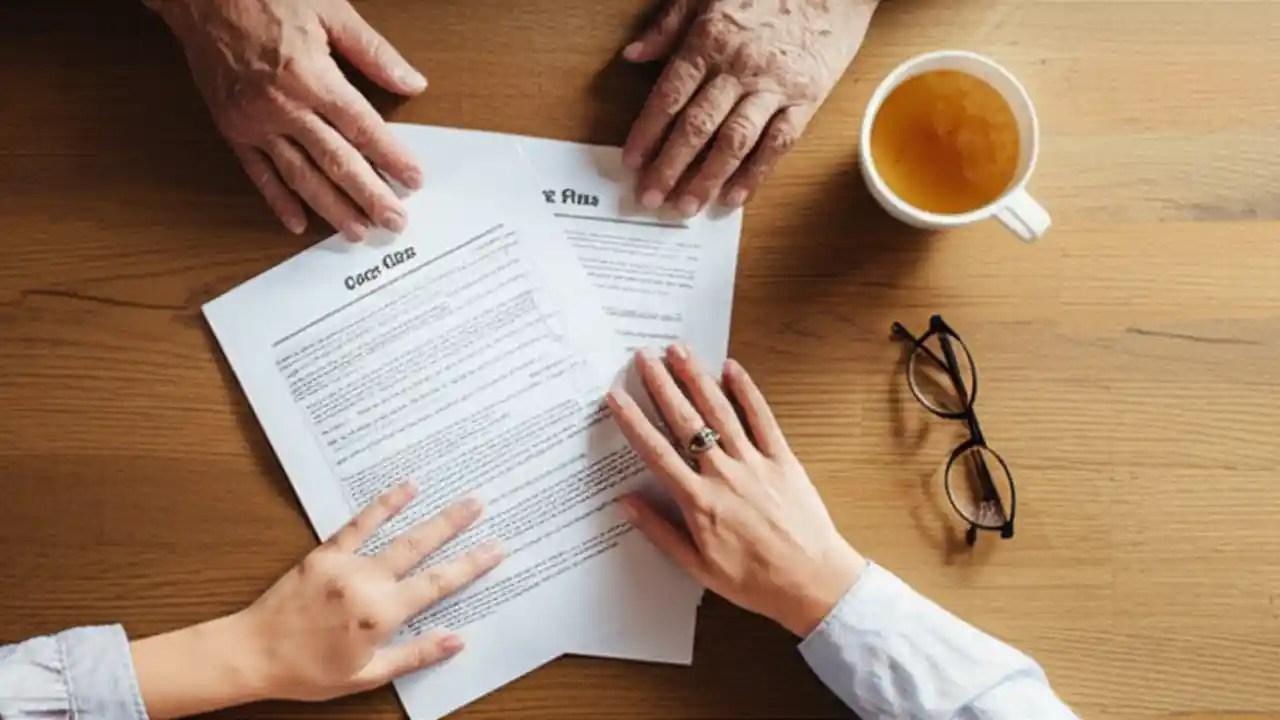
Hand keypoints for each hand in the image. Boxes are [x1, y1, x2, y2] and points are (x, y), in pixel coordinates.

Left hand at [131, 482, 503, 716]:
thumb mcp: (366, 676)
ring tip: (459, 498)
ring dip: (431, 515)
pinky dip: (382, 505)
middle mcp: (367, 583)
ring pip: (397, 535)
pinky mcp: (324, 554)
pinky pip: (358, 524)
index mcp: (381, 615)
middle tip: (482, 507)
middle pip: (422, 550)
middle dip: (456, 528)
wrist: (253, 653)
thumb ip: (414, 655)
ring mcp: (346, 565)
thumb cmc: (307, 672)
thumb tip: (456, 640)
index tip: (496, 549)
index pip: (437, 585)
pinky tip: (404, 488)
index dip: (470, 566)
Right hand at [151, 0, 426, 240]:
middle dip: (369, 196)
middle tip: (395, 221)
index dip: (392, 157)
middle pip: (336, 162)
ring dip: (331, 208)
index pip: (362, 128)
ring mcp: (255, 123)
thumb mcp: (329, 8)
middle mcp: (283, 107)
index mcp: (312, 77)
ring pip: (300, 176)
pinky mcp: (232, 129)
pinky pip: (258, 173)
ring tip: (358, 231)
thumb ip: (372, 51)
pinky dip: (279, 201)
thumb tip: (412, 82)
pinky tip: (298, 223)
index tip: (414, 179)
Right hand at [608, 346, 865, 636]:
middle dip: (662, 385)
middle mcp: (724, 475)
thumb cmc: (754, 581)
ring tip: (679, 350)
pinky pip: (763, 418)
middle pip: (685, 421)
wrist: (812, 582)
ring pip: (720, 412)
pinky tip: (732, 367)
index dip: (633, 421)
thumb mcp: (698, 567)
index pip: (656, 453)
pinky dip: (747, 391)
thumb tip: (626, 504)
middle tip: (644, 356)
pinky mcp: (783, 460)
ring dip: (697, 378)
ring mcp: (755, 463)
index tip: (616, 396)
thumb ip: (660, 531)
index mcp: (699, 502)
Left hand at [621, 0, 877, 215]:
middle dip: (669, 166)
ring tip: (685, 207)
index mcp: (710, 39)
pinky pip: (778, 144)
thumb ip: (668, 25)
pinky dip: (755, 174)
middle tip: (650, 196)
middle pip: (697, 126)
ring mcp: (775, 86)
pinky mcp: (807, 99)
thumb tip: (633, 56)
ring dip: (706, 179)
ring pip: (734, 142)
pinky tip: (734, 197)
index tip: (632, 161)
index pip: (670, 96)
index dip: (647, 132)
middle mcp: (740, 67)